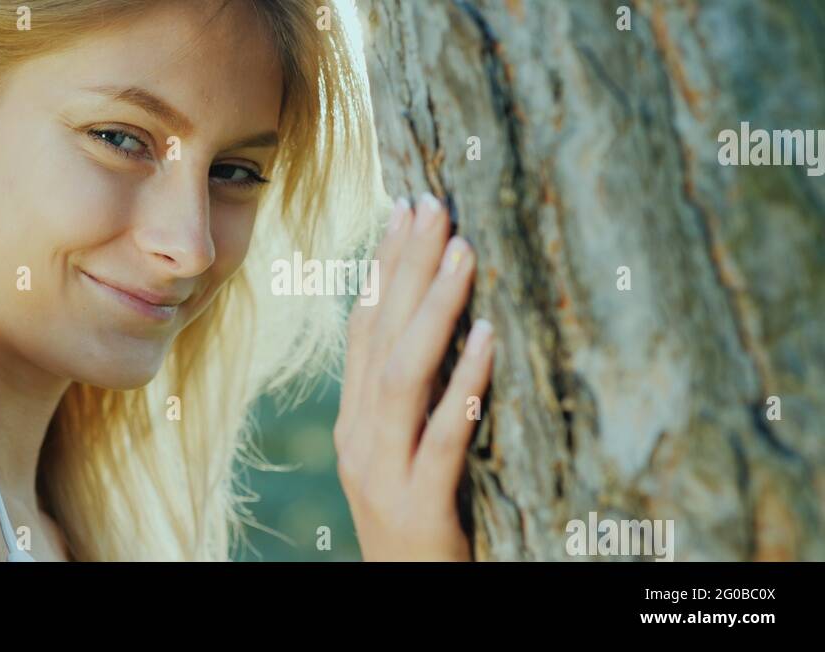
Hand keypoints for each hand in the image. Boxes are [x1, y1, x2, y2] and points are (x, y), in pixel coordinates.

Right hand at [334, 193, 495, 560]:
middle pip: (379, 337)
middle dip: (405, 267)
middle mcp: (360, 436)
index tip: (405, 210)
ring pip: (403, 375)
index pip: (363, 328)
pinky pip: (443, 436)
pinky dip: (464, 383)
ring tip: (463, 252)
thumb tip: (442, 328)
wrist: (407, 593)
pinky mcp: (419, 504)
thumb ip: (410, 397)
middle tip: (433, 206)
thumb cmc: (415, 519)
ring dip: (433, 309)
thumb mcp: (399, 451)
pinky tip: (487, 337)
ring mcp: (384, 470)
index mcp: (355, 420)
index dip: (382, 267)